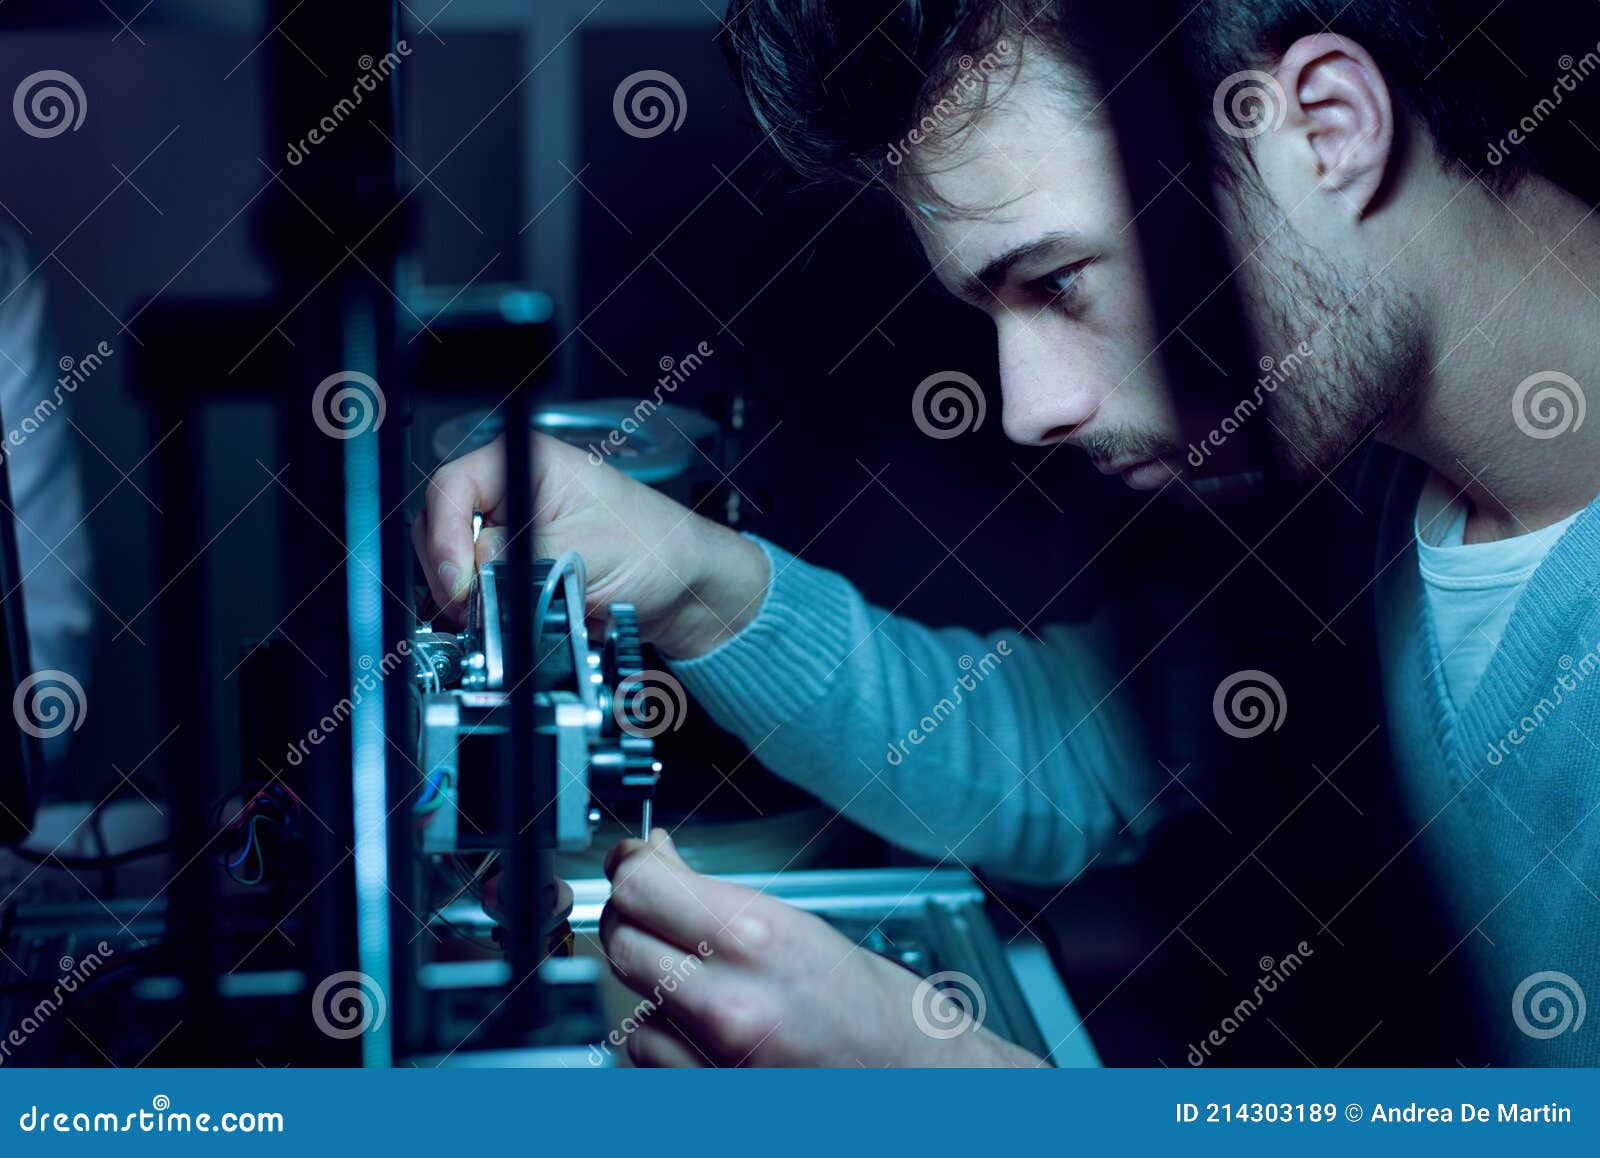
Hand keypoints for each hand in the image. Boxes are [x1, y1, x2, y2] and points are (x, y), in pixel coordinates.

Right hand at [411, 433, 767, 657]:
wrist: (685, 589)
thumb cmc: (657, 549)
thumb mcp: (587, 550)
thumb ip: (523, 559)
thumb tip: (475, 575)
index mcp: (528, 463)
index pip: (453, 488)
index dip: (445, 536)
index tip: (459, 581)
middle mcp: (512, 492)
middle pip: (441, 525)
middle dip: (451, 572)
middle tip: (472, 609)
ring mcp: (511, 531)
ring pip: (454, 562)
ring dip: (465, 596)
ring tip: (490, 620)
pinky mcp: (514, 569)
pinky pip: (475, 589)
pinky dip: (479, 610)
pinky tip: (496, 624)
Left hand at [597, 830, 1043, 1066]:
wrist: (918, 1086)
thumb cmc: (879, 1014)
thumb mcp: (803, 929)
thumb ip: (718, 899)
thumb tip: (656, 861)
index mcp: (760, 941)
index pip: (642, 888)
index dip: (629, 869)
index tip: (632, 863)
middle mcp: (729, 1002)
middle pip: (623, 942)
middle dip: (632, 921)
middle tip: (652, 912)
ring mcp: (713, 1061)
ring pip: (631, 1006)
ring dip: (648, 989)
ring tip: (696, 982)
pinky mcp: (705, 1101)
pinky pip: (651, 1060)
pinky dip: (665, 1041)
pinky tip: (702, 1030)